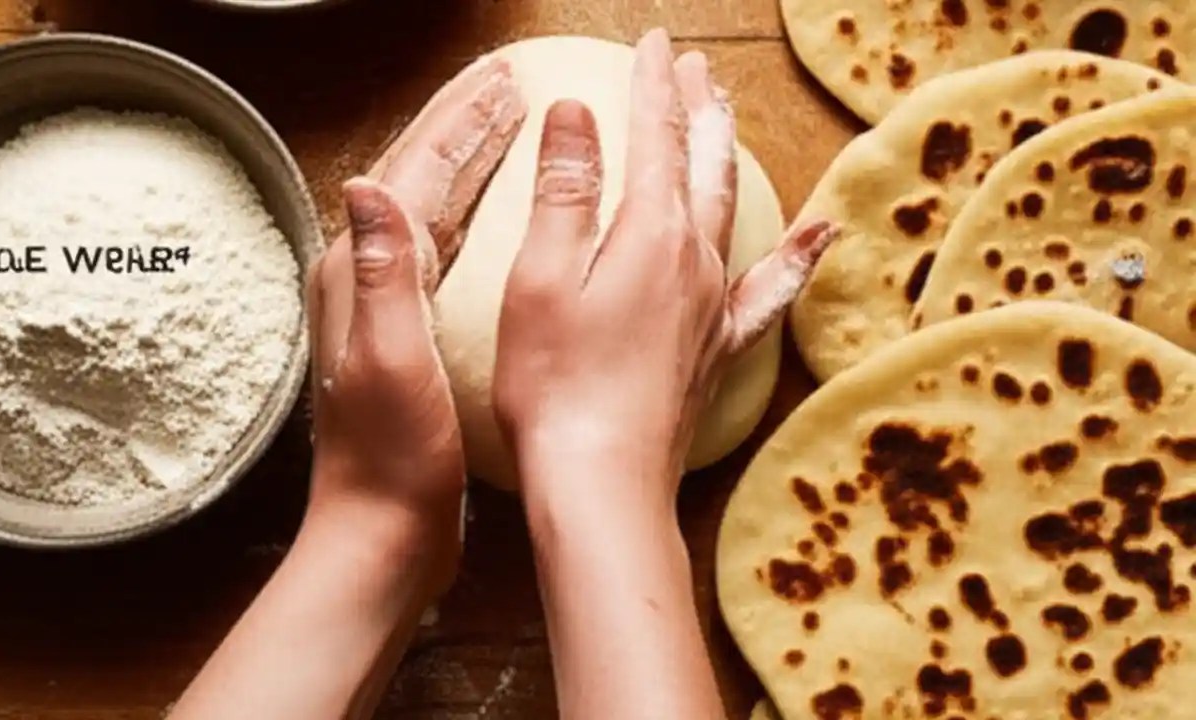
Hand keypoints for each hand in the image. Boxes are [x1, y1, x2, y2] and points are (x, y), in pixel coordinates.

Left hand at [306, 53, 525, 594]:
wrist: (381, 530)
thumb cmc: (391, 460)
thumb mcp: (390, 362)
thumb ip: (381, 273)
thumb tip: (368, 182)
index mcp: (360, 274)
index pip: (413, 172)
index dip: (459, 121)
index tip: (503, 82)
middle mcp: (364, 278)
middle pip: (418, 175)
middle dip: (462, 123)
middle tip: (507, 83)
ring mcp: (383, 304)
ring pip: (431, 205)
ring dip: (467, 158)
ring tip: (505, 122)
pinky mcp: (406, 331)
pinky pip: (440, 246)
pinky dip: (469, 211)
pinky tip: (490, 208)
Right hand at [494, 30, 835, 505]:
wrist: (602, 481)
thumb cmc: (556, 386)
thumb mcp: (542, 279)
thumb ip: (565, 192)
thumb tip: (578, 112)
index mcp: (649, 236)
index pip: (655, 139)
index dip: (652, 85)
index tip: (653, 44)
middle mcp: (694, 262)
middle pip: (701, 164)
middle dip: (697, 107)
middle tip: (695, 64)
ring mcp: (712, 307)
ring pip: (728, 209)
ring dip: (726, 155)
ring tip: (726, 116)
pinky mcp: (715, 350)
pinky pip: (766, 291)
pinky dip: (794, 256)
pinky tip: (820, 235)